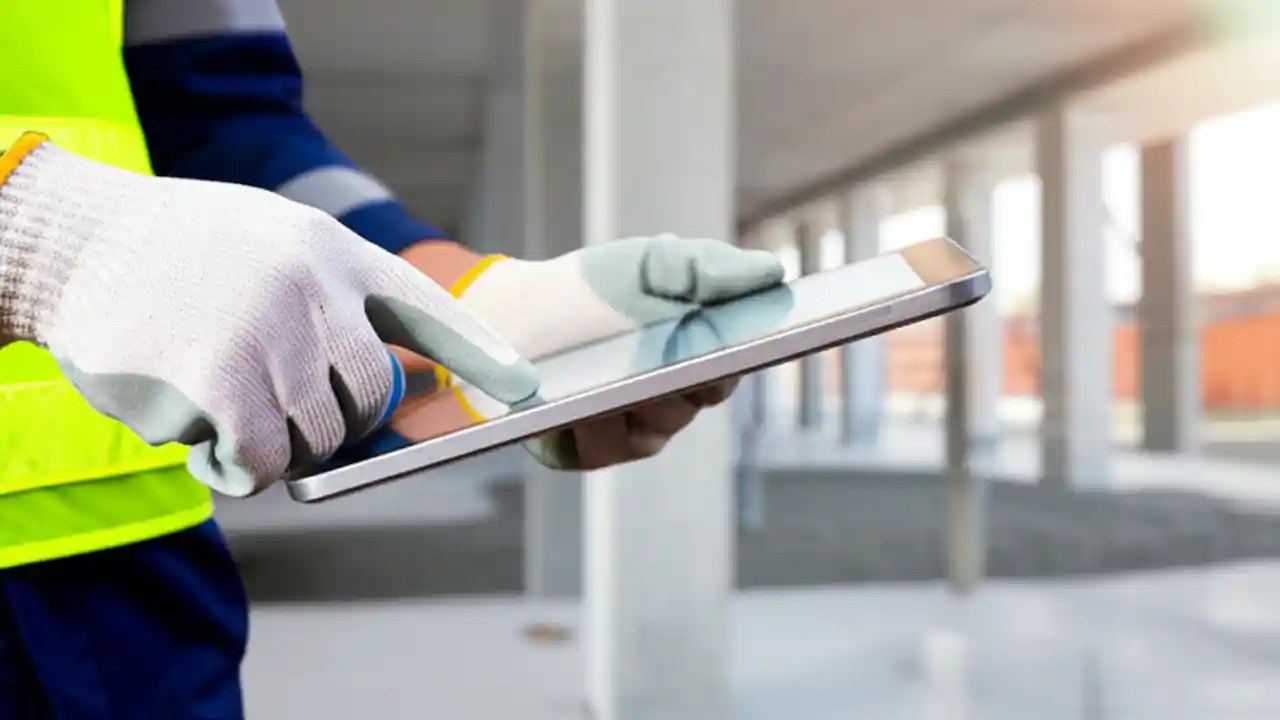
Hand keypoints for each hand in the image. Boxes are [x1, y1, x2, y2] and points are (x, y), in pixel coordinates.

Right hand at [0, 136, 537, 495]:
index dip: (480, 355)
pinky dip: (236, 467)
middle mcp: (311, 287)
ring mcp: (267, 332)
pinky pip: (260, 460)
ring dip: (278, 446)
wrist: (75, 242)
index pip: (427, 311)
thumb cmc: (180, 251)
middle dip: (340, 427)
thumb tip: (379, 387)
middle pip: (369, 399)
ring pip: (316, 438)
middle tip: (292, 420)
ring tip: (225, 408)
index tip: (526, 391)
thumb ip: (328, 298)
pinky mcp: (217, 381)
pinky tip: (202, 436)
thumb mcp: (270, 239)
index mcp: (332, 250)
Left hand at [446, 234, 783, 468]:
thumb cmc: (591, 290)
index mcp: (696, 353)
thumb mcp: (649, 264)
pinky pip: (610, 447)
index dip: (735, 358)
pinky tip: (583, 402)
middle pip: (700, 398)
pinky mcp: (592, 450)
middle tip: (676, 356)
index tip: (735, 344)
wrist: (511, 313)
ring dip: (639, 397)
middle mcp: (672, 397)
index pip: (732, 366)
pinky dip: (598, 422)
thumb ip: (705, 266)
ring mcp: (634, 427)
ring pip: (660, 425)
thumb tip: (769, 270)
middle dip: (687, 376)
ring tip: (618, 375)